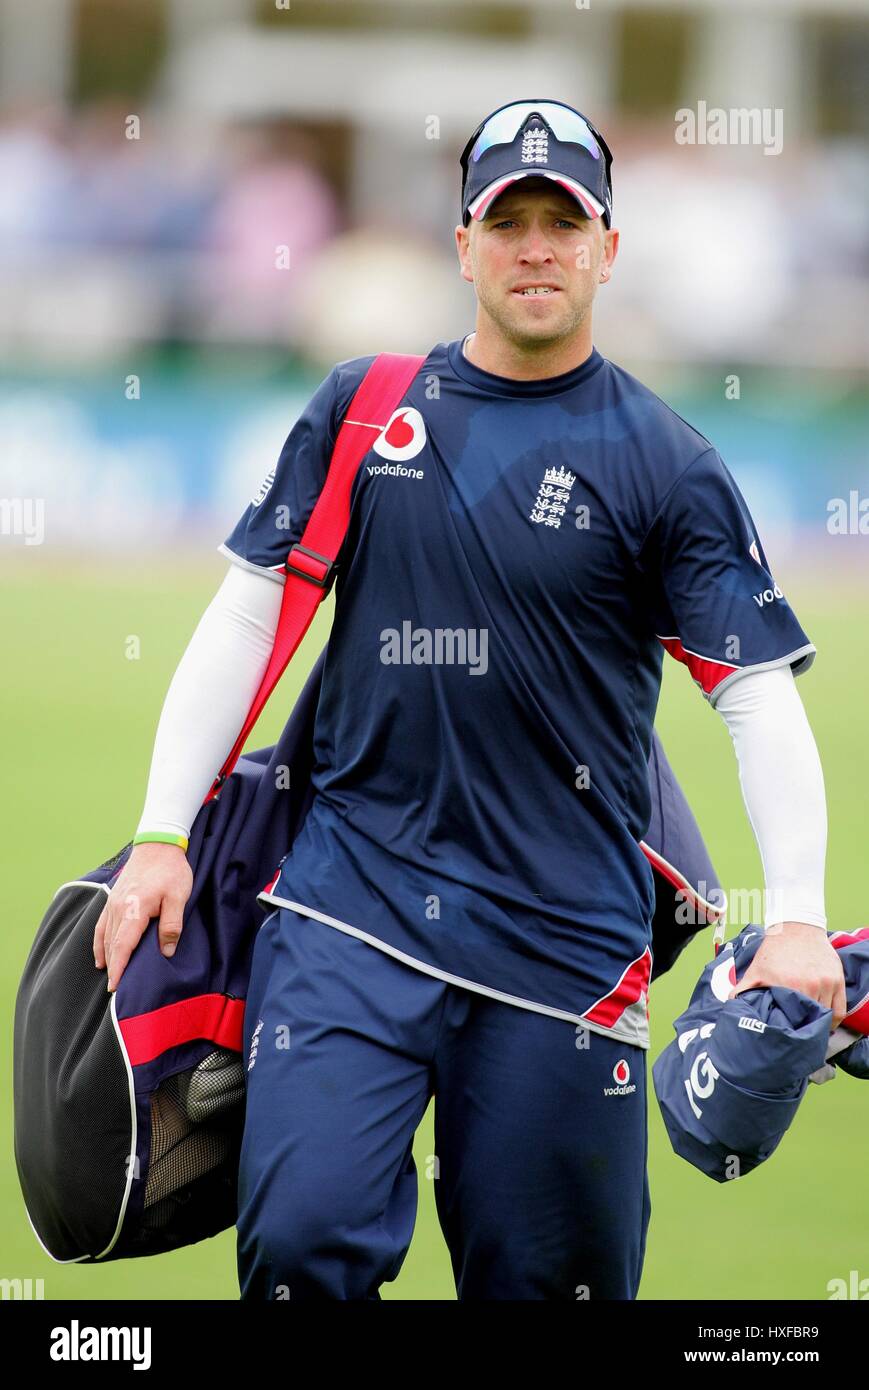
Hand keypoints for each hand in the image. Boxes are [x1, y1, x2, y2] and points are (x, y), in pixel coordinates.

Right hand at [93, 842, 192, 992]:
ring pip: (105, 936)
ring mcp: (112, 903)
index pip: (123, 946)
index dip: (119, 968)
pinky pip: (101, 925)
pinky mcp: (113, 898)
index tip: (115, 987)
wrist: (157, 844)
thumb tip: (165, 952)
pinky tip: (100, 954)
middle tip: (115, 991)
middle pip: (112, 944)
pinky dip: (99, 942)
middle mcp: (118, 908)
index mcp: (134, 910)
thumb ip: (171, 925)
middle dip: (113, 968)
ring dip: (106, 957)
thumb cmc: (171, 870)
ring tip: (109, 976)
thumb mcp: (179, 897)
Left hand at [729, 921, 846, 1029]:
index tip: (785, 1034)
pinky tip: (823, 1021)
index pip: (791, 1020)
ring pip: (825, 1017)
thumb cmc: (774, 950)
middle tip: (797, 1033)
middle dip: (802, 1028)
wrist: (796, 927)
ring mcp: (825, 983)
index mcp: (788, 985)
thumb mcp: (756, 969)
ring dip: (817, 1024)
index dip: (788, 1030)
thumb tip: (730, 1004)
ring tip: (809, 1027)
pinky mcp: (837, 980)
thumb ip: (743, 988)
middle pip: (809, 1020)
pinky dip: (833, 1019)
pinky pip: (840, 1010)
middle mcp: (809, 986)